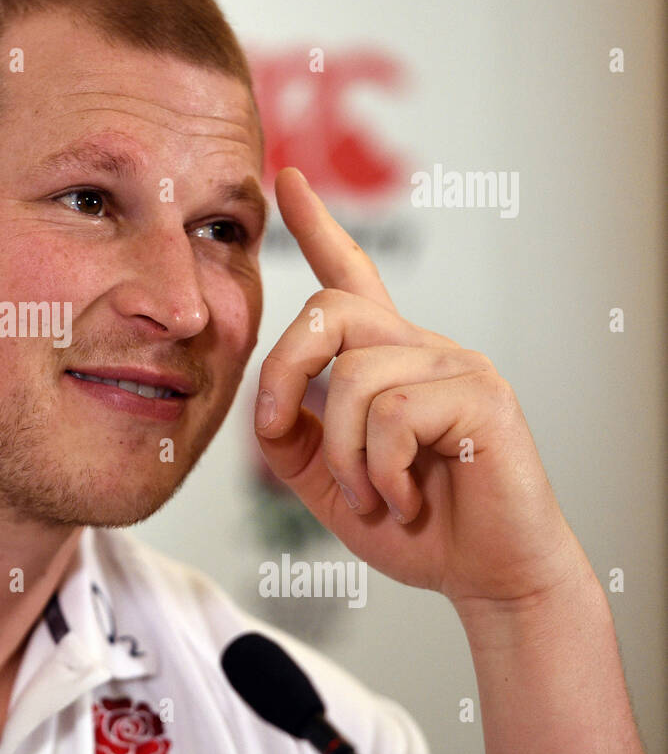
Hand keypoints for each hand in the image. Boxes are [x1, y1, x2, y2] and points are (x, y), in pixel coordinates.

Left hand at [255, 168, 589, 609]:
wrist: (486, 574)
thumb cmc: (416, 523)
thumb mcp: (327, 479)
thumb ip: (290, 437)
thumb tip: (267, 405)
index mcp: (385, 359)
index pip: (348, 277)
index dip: (316, 227)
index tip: (285, 179)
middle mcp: (422, 347)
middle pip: (328, 313)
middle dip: (282, 374)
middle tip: (276, 432)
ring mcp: (457, 365)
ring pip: (354, 381)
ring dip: (343, 457)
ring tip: (374, 494)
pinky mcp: (484, 396)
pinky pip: (394, 416)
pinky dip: (382, 472)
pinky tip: (406, 497)